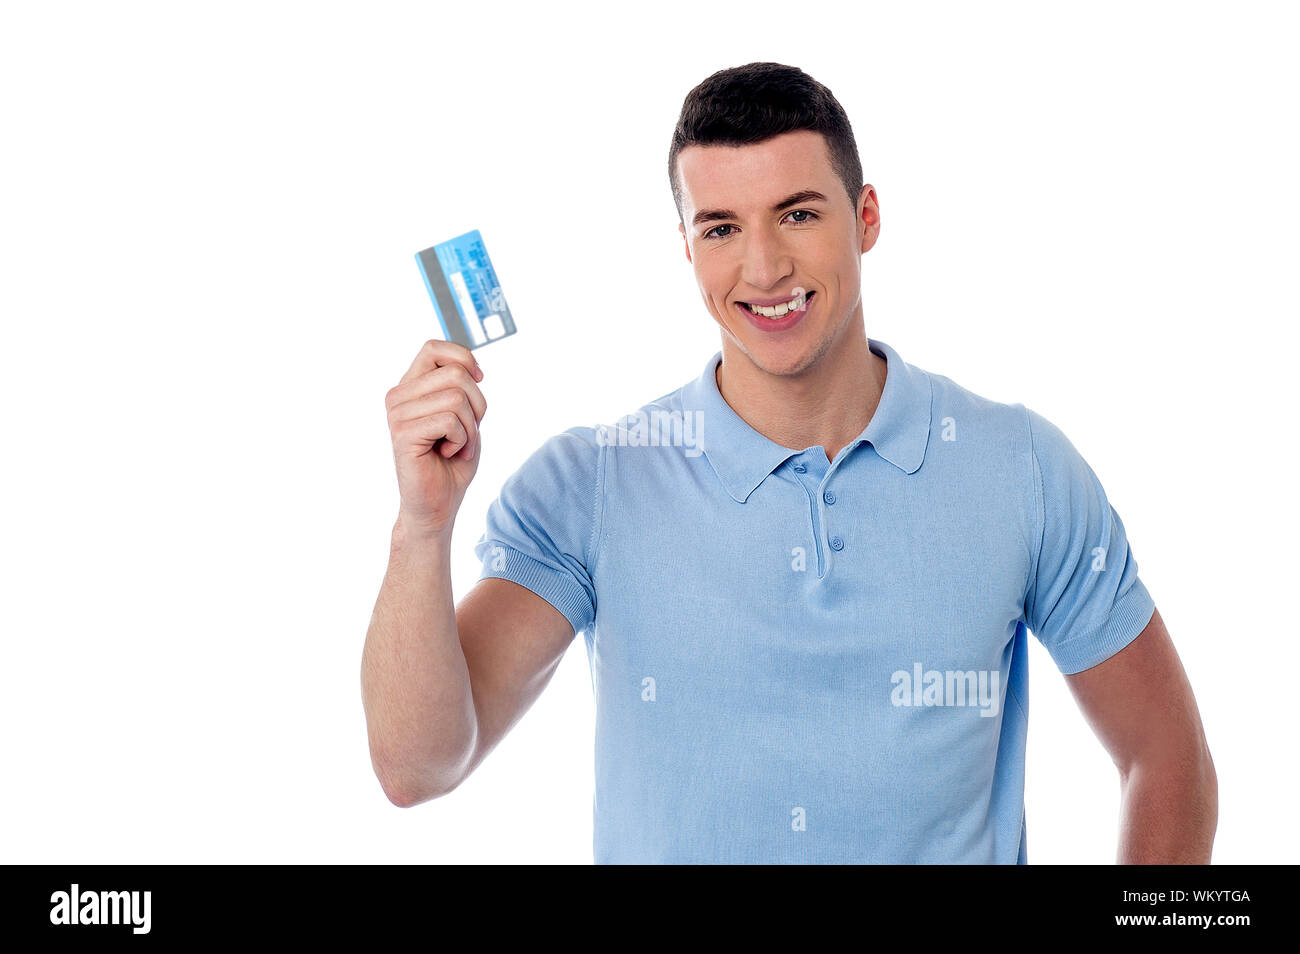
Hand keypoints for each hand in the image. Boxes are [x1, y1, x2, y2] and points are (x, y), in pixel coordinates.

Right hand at [384, 339, 486, 537]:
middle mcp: (398, 396)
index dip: (463, 358)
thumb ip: (460, 387)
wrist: (437, 505)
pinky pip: (450, 420)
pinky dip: (463, 441)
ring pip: (456, 397)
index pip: (434, 347)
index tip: (478, 380)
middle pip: (455, 373)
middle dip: (477, 404)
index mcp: (410, 387)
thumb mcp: (463, 415)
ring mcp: (397, 414)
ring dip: (470, 428)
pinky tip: (448, 454)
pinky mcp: (402, 433)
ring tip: (457, 446)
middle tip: (468, 432)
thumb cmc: (452, 461)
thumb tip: (471, 366)